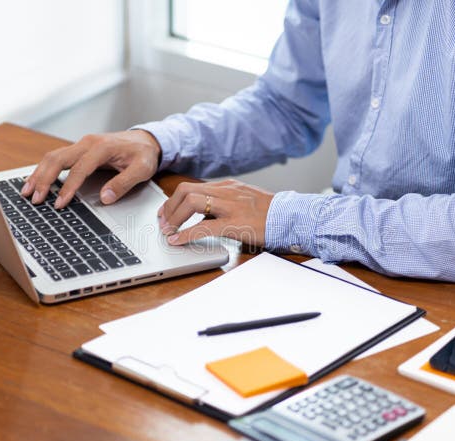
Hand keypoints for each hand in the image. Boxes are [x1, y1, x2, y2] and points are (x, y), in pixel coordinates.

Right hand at [20, 130, 161, 208]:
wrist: (145, 140)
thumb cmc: (143, 154)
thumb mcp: (142, 169)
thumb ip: (124, 182)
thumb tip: (105, 197)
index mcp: (101, 147)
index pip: (79, 168)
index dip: (68, 187)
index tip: (60, 203)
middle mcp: (87, 143)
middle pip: (57, 159)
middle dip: (44, 179)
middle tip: (35, 199)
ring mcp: (81, 144)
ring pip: (53, 157)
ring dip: (38, 174)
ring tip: (27, 191)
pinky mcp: (79, 149)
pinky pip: (57, 158)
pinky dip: (44, 169)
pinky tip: (36, 181)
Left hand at [158, 179, 273, 245]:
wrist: (291, 217)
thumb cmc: (270, 213)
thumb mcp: (243, 202)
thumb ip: (223, 207)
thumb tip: (201, 220)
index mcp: (227, 186)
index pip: (191, 187)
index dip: (173, 200)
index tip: (165, 212)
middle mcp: (226, 191)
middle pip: (185, 190)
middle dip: (169, 207)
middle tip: (163, 222)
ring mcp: (230, 205)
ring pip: (191, 202)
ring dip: (174, 218)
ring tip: (168, 231)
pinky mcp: (235, 222)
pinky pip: (204, 227)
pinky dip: (186, 234)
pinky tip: (178, 240)